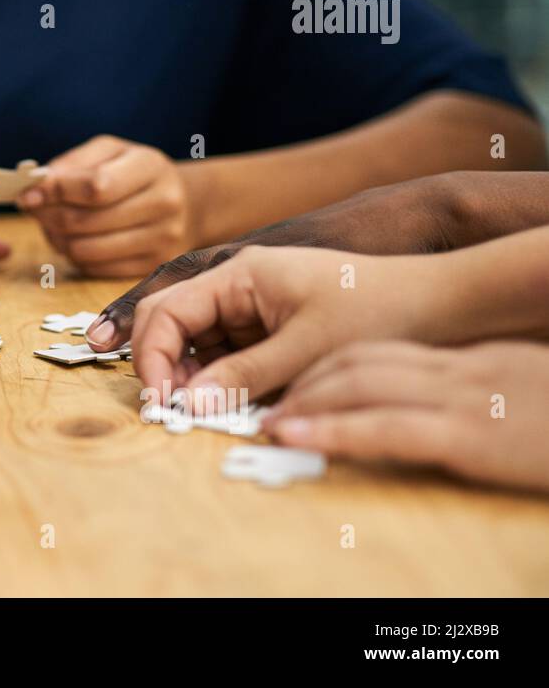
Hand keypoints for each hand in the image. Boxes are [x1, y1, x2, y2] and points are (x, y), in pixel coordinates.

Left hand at [19, 135, 191, 277]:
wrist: (183, 202)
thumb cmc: (132, 172)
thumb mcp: (108, 152)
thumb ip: (72, 164)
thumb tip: (35, 187)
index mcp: (151, 166)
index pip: (95, 187)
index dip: (55, 192)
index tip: (27, 194)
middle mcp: (163, 204)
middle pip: (86, 221)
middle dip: (48, 216)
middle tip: (32, 209)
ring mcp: (161, 239)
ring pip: (85, 249)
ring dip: (57, 238)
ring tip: (52, 224)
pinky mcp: (151, 266)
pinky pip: (94, 268)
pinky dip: (74, 255)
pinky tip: (73, 239)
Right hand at [122, 245, 439, 406]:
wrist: (439, 304)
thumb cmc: (379, 311)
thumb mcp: (308, 350)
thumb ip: (243, 376)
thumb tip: (188, 404)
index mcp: (240, 274)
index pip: (167, 311)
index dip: (153, 356)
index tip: (160, 402)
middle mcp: (237, 285)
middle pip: (171, 322)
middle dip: (162, 366)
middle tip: (168, 411)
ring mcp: (251, 307)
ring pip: (197, 343)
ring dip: (192, 378)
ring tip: (203, 414)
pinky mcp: (267, 329)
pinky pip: (227, 356)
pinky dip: (221, 382)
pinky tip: (232, 406)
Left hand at [267, 340, 548, 493]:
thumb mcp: (527, 402)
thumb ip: (481, 398)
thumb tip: (437, 410)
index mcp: (477, 363)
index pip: (383, 352)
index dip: (329, 368)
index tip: (296, 387)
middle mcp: (466, 372)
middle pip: (361, 360)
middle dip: (306, 381)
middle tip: (267, 404)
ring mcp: (470, 401)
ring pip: (362, 385)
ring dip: (305, 403)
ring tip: (267, 421)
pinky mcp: (476, 437)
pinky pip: (389, 429)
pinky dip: (333, 431)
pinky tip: (297, 437)